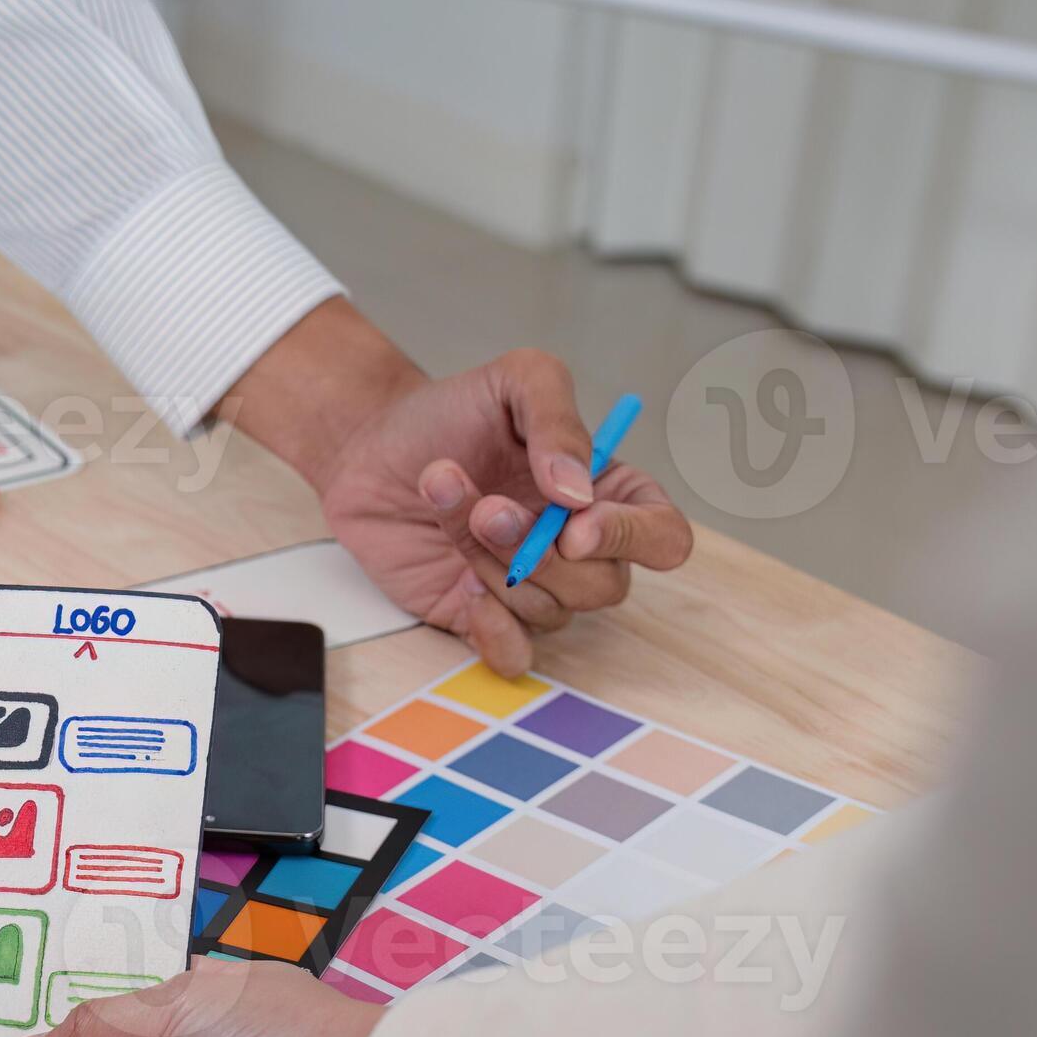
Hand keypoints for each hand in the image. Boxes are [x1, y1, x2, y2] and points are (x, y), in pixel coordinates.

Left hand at [219, 302, 692, 676]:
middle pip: (607, 586)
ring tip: (446, 502)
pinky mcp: (484, 617)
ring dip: (495, 564)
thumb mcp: (515, 380)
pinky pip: (515, 656)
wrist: (372, 445)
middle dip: (541, 552)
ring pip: (550, 611)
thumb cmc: (451, 411)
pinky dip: (495, 633)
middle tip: (486, 508)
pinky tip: (463, 587)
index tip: (575, 527)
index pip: (664, 537)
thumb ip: (557, 421)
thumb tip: (577, 493)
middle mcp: (580, 548)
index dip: (631, 540)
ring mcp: (534, 586)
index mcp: (609, 491)